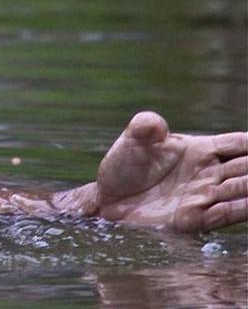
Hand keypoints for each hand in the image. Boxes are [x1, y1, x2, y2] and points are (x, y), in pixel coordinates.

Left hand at [94, 111, 245, 231]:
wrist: (108, 197)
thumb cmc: (125, 165)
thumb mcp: (133, 140)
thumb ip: (145, 127)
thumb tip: (153, 123)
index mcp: (201, 150)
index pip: (238, 144)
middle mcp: (209, 173)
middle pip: (246, 167)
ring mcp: (203, 196)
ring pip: (240, 190)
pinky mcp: (193, 218)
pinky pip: (223, 214)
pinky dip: (240, 208)